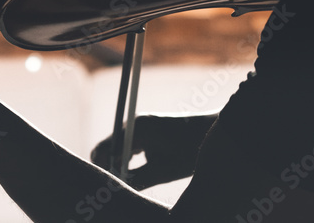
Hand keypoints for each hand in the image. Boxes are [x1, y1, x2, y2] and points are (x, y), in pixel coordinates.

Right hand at [90, 113, 216, 188]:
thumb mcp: (161, 172)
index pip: (104, 149)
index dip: (102, 170)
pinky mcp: (146, 128)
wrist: (211, 133)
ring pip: (116, 146)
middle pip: (107, 146)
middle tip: (116, 187)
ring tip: (125, 181)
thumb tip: (117, 190)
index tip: (108, 187)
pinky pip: (127, 143)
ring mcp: (140, 124)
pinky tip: (133, 170)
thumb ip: (136, 180)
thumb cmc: (189, 152)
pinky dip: (125, 157)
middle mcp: (134, 123)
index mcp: (136, 130)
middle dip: (107, 167)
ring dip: (116, 163)